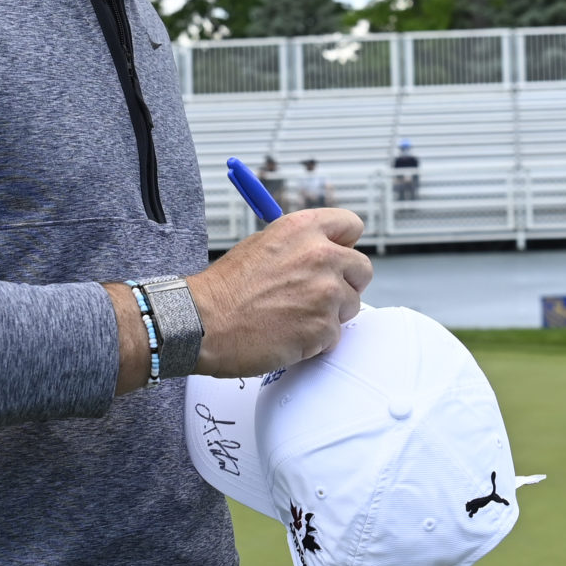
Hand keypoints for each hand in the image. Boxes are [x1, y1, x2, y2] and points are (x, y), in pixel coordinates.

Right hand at [189, 206, 372, 376]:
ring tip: (293, 317)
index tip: (336, 256)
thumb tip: (324, 251)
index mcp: (304, 228)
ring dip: (329, 314)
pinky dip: (316, 340)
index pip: (352, 225)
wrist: (203, 323)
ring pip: (351, 305)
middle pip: (362, 268)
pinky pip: (334, 335)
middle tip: (316, 295)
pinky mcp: (324, 327)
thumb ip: (300, 245)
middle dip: (344, 283)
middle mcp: (321, 255)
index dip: (344, 244)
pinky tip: (288, 334)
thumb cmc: (225, 289)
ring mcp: (326, 292)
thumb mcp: (262, 245)